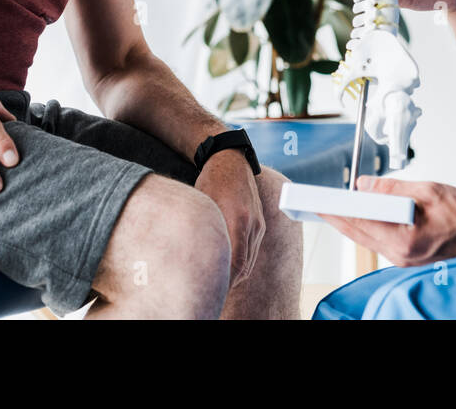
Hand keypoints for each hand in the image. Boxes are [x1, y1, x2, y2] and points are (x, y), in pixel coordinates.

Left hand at [194, 149, 264, 285]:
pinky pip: (251, 252)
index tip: (211, 294)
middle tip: (209, 296)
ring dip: (234, 276)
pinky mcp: (259, 224)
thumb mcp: (202, 205)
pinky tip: (226, 269)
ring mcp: (258, 225)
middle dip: (227, 285)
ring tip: (215, 286)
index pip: (234, 264)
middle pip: (243, 268)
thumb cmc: (210, 181)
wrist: (231, 159)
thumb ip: (205, 233)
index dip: (224, 283)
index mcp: (238, 221)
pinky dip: (240, 264)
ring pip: (248, 263)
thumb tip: (195, 259)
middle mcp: (252, 225)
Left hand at [320, 176, 455, 265]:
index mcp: (403, 239)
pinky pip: (377, 240)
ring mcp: (402, 258)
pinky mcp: (406, 256)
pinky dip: (366, 227)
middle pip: (357, 233)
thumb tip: (362, 184)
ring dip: (349, 222)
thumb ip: (391, 188)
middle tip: (315, 202)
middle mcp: (399, 255)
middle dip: (336, 217)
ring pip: (366, 238)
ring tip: (331, 206)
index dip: (334, 211)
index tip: (316, 201)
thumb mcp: (427, 190)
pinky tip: (358, 215)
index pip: (359, 223)